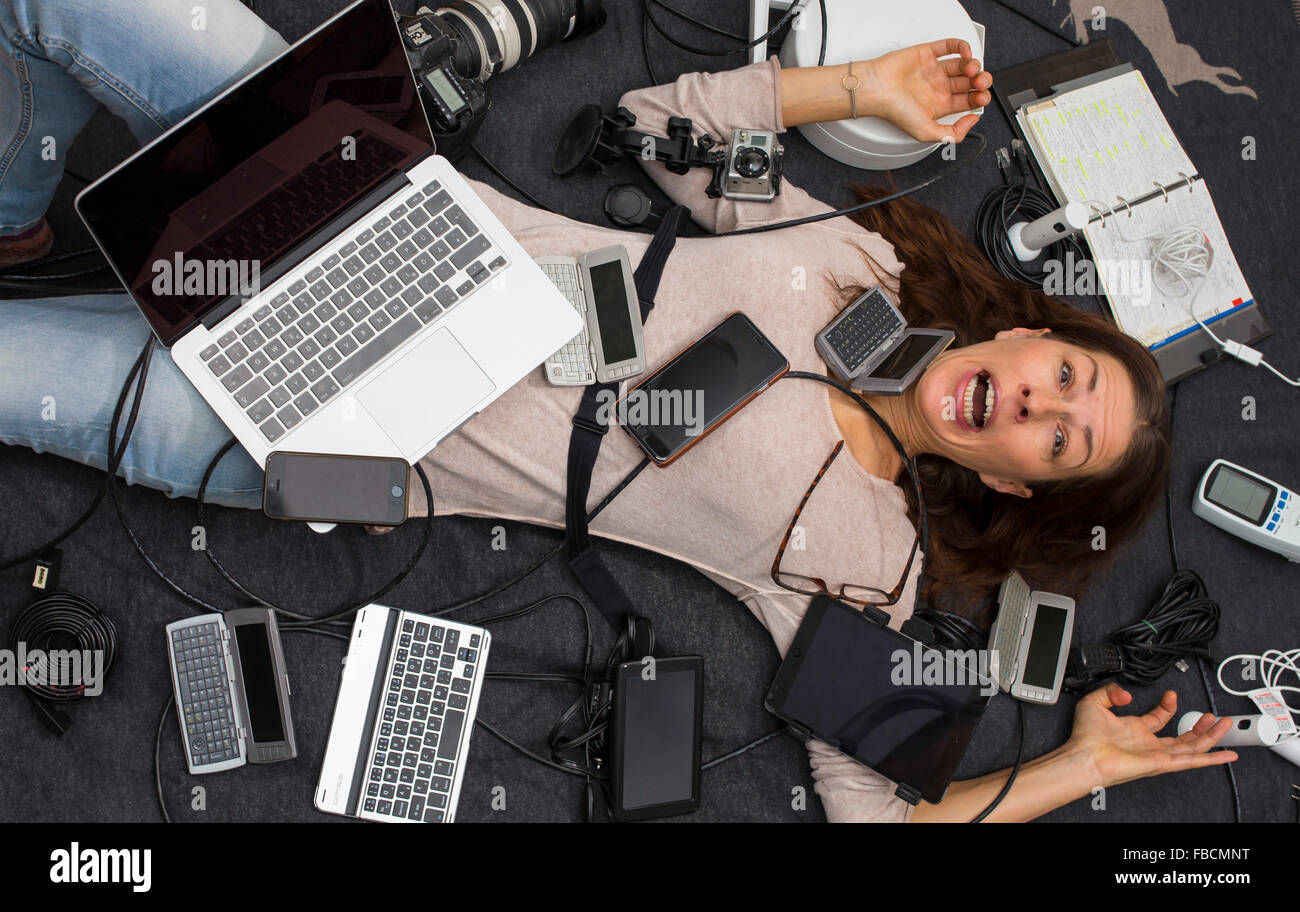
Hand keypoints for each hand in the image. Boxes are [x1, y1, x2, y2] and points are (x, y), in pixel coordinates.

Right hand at [859, 38, 991, 142]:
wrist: (878, 90)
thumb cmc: (894, 111)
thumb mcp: (926, 133)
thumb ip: (953, 134)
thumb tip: (973, 120)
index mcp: (939, 105)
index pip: (968, 100)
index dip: (979, 98)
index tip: (981, 97)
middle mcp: (937, 88)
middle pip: (969, 82)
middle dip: (980, 81)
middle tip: (980, 81)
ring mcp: (933, 70)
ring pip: (963, 64)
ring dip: (974, 64)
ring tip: (971, 68)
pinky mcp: (928, 53)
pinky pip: (950, 46)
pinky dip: (962, 46)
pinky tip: (965, 53)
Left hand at [1065, 683, 1237, 788]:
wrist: (1085, 756)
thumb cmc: (1085, 737)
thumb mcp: (1094, 703)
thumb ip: (1111, 691)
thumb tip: (1127, 693)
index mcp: (1135, 730)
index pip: (1159, 718)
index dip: (1168, 706)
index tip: (1171, 695)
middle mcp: (1148, 744)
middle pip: (1182, 736)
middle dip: (1199, 726)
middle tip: (1213, 716)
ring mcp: (1158, 754)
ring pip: (1193, 746)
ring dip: (1211, 736)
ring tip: (1226, 725)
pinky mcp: (1163, 763)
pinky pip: (1193, 761)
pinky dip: (1212, 758)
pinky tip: (1227, 755)